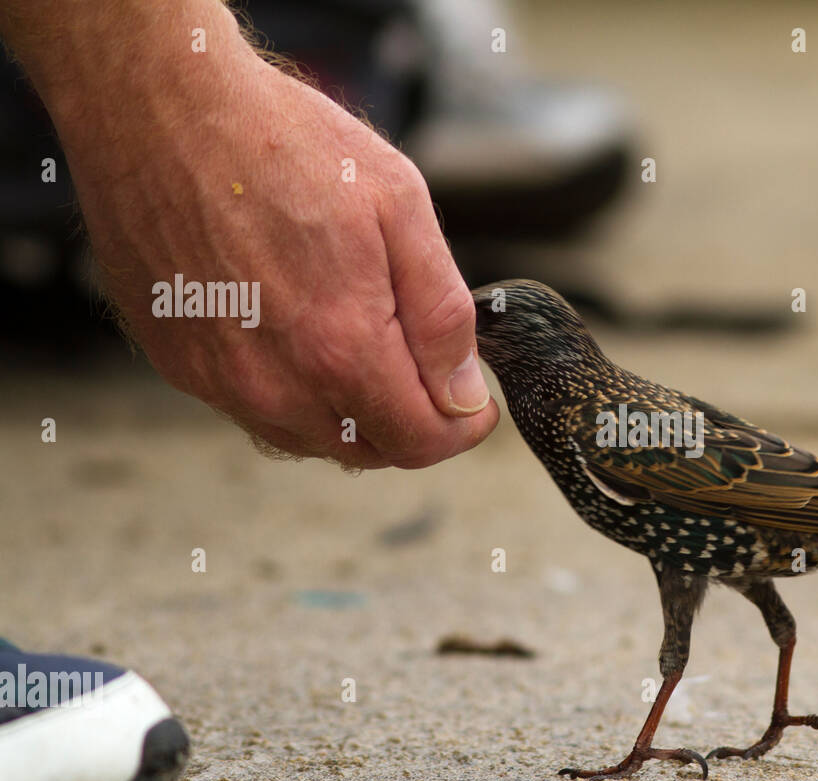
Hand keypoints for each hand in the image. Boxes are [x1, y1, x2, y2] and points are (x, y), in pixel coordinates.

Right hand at [0, 0, 497, 467]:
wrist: (159, 107)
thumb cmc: (281, 144)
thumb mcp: (400, 209)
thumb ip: (441, 315)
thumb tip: (462, 393)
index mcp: (341, 349)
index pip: (420, 442)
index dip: (461, 428)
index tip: (473, 402)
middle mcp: (275, 384)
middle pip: (369, 451)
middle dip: (411, 423)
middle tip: (424, 366)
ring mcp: (219, 381)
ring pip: (310, 439)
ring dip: (352, 414)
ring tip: (361, 342)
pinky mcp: (179, 365)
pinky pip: (253, 411)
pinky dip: (293, 394)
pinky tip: (300, 335)